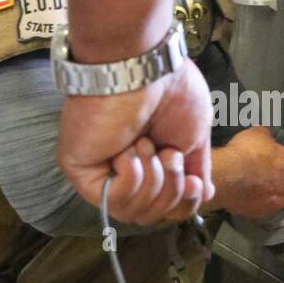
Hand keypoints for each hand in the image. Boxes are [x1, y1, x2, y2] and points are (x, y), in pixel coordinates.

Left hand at [57, 59, 214, 223]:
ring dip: (151, 180)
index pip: (164, 205)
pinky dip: (130, 178)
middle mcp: (121, 167)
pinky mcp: (79, 169)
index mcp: (147, 159)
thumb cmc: (170, 89)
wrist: (146, 67)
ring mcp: (99, 169)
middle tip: (169, 155)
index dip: (184, 202)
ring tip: (148, 145)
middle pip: (149, 215)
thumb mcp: (193, 135)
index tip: (196, 183)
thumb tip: (204, 193)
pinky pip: (111, 201)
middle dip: (170, 191)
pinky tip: (129, 150)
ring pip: (132, 212)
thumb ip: (195, 167)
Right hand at [207, 126, 283, 221]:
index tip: (274, 158)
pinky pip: (261, 206)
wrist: (228, 176)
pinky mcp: (261, 214)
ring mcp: (277, 203)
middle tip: (265, 172)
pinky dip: (255, 201)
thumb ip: (267, 138)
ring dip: (269, 192)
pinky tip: (245, 194)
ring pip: (277, 197)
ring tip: (254, 185)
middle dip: (281, 179)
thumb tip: (266, 139)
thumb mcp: (258, 133)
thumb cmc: (247, 151)